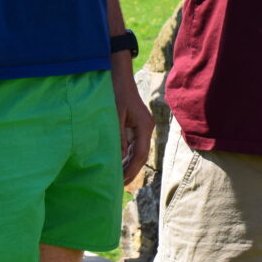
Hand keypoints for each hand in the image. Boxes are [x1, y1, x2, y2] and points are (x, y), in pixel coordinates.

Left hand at [111, 57, 153, 183]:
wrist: (119, 76)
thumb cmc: (116, 93)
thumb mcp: (115, 115)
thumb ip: (118, 136)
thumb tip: (120, 156)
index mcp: (144, 126)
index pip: (140, 154)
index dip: (131, 170)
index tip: (120, 182)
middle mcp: (147, 128)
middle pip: (141, 155)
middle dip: (131, 171)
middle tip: (118, 186)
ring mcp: (143, 127)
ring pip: (138, 151)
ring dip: (129, 164)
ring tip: (117, 178)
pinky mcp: (137, 125)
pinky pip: (134, 144)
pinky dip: (127, 155)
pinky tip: (118, 163)